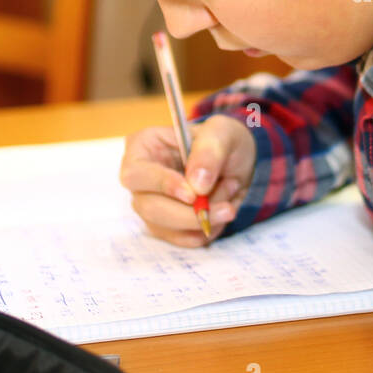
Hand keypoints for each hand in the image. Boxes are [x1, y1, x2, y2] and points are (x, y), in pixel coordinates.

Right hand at [119, 115, 257, 246]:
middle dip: (188, 214)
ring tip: (230, 193)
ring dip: (204, 220)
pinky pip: (182, 239)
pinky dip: (207, 230)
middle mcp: (141, 179)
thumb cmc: (221, 140)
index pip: (136, 174)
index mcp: (142, 148)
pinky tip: (222, 209)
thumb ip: (208, 153)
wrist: (236, 160)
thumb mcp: (222, 133)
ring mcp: (151, 204)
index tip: (193, 194)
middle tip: (227, 210)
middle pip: (148, 207)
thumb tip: (197, 185)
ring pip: (165, 228)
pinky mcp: (167, 225)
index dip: (162, 185)